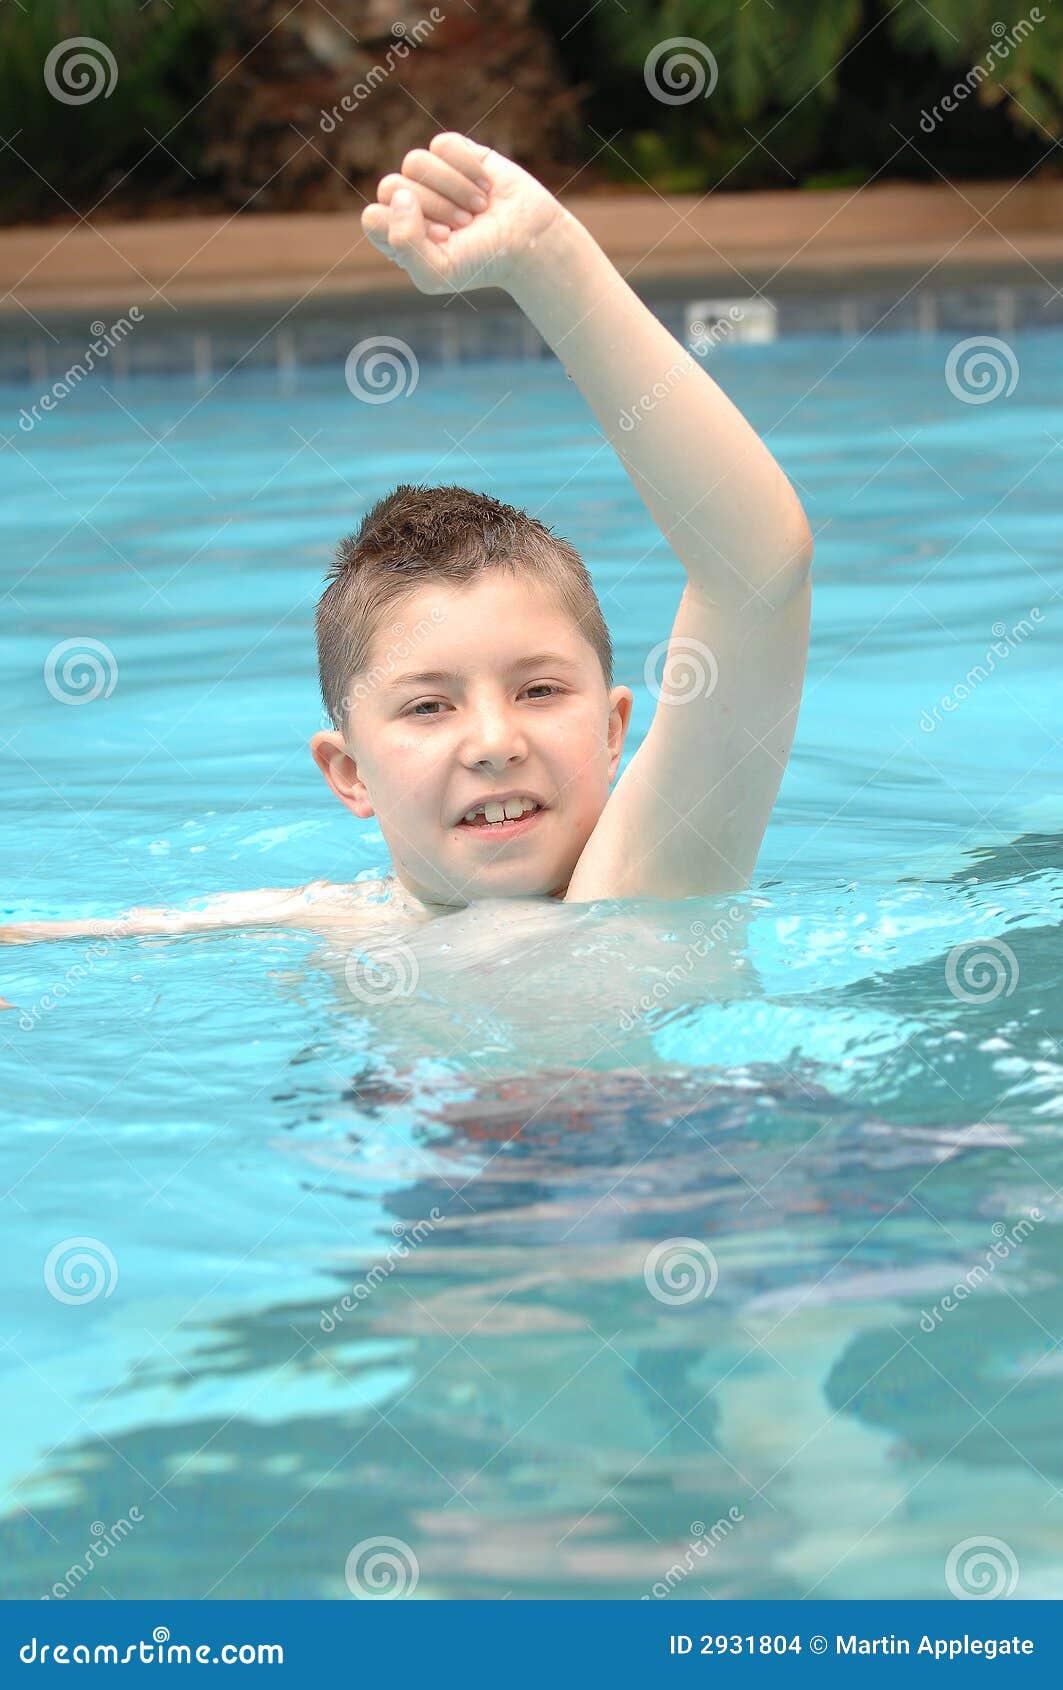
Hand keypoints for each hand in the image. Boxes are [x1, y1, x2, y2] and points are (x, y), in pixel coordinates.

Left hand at [361, 131, 566, 296]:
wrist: (528, 241)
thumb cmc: (481, 263)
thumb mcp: (437, 272)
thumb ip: (404, 244)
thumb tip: (401, 196)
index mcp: (396, 235)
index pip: (374, 217)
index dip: (405, 227)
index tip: (442, 239)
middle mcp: (407, 203)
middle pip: (392, 186)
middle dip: (433, 207)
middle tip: (463, 225)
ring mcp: (429, 176)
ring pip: (414, 161)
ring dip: (452, 188)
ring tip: (477, 208)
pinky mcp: (454, 153)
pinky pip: (443, 144)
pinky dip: (468, 167)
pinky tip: (485, 186)